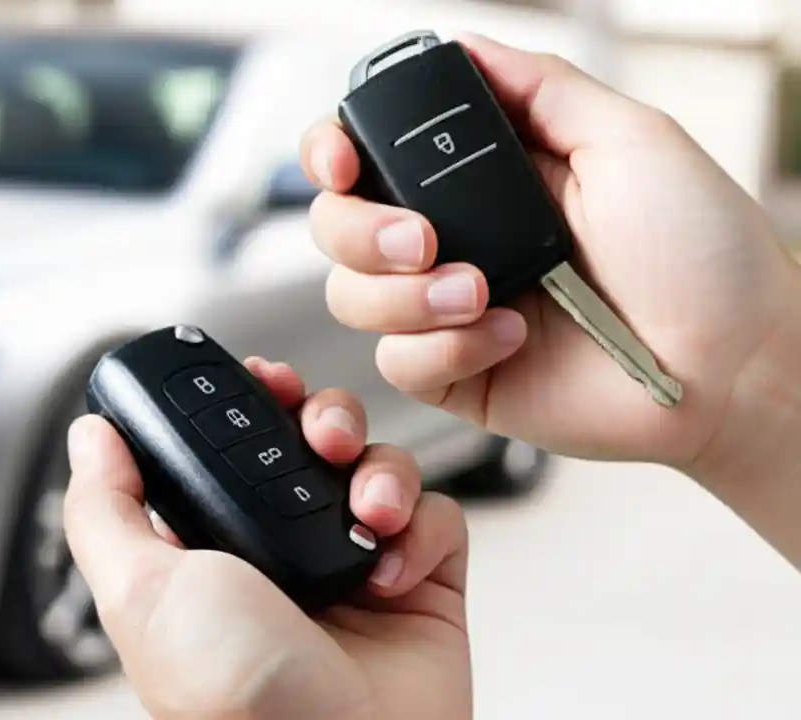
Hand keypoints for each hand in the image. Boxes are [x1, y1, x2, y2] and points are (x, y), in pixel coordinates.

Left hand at [64, 359, 469, 719]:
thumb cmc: (231, 701)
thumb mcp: (140, 591)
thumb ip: (106, 508)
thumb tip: (91, 439)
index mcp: (212, 551)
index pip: (228, 449)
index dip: (244, 404)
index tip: (258, 379)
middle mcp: (282, 555)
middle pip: (308, 442)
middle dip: (320, 418)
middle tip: (319, 431)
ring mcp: (352, 568)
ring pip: (375, 467)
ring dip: (376, 468)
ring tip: (364, 506)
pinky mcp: (420, 588)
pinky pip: (435, 518)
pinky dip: (420, 527)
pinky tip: (392, 565)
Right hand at [303, 34, 800, 548]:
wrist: (733, 364)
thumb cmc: (703, 253)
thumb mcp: (628, 137)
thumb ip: (538, 87)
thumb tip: (463, 46)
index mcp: (486, 177)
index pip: (372, 154)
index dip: (333, 152)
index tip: (341, 162)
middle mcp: (458, 239)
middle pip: (338, 225)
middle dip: (362, 231)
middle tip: (426, 241)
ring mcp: (451, 309)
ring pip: (352, 296)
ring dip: (405, 295)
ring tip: (483, 293)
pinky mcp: (457, 374)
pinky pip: (398, 361)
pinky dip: (446, 348)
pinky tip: (510, 337)